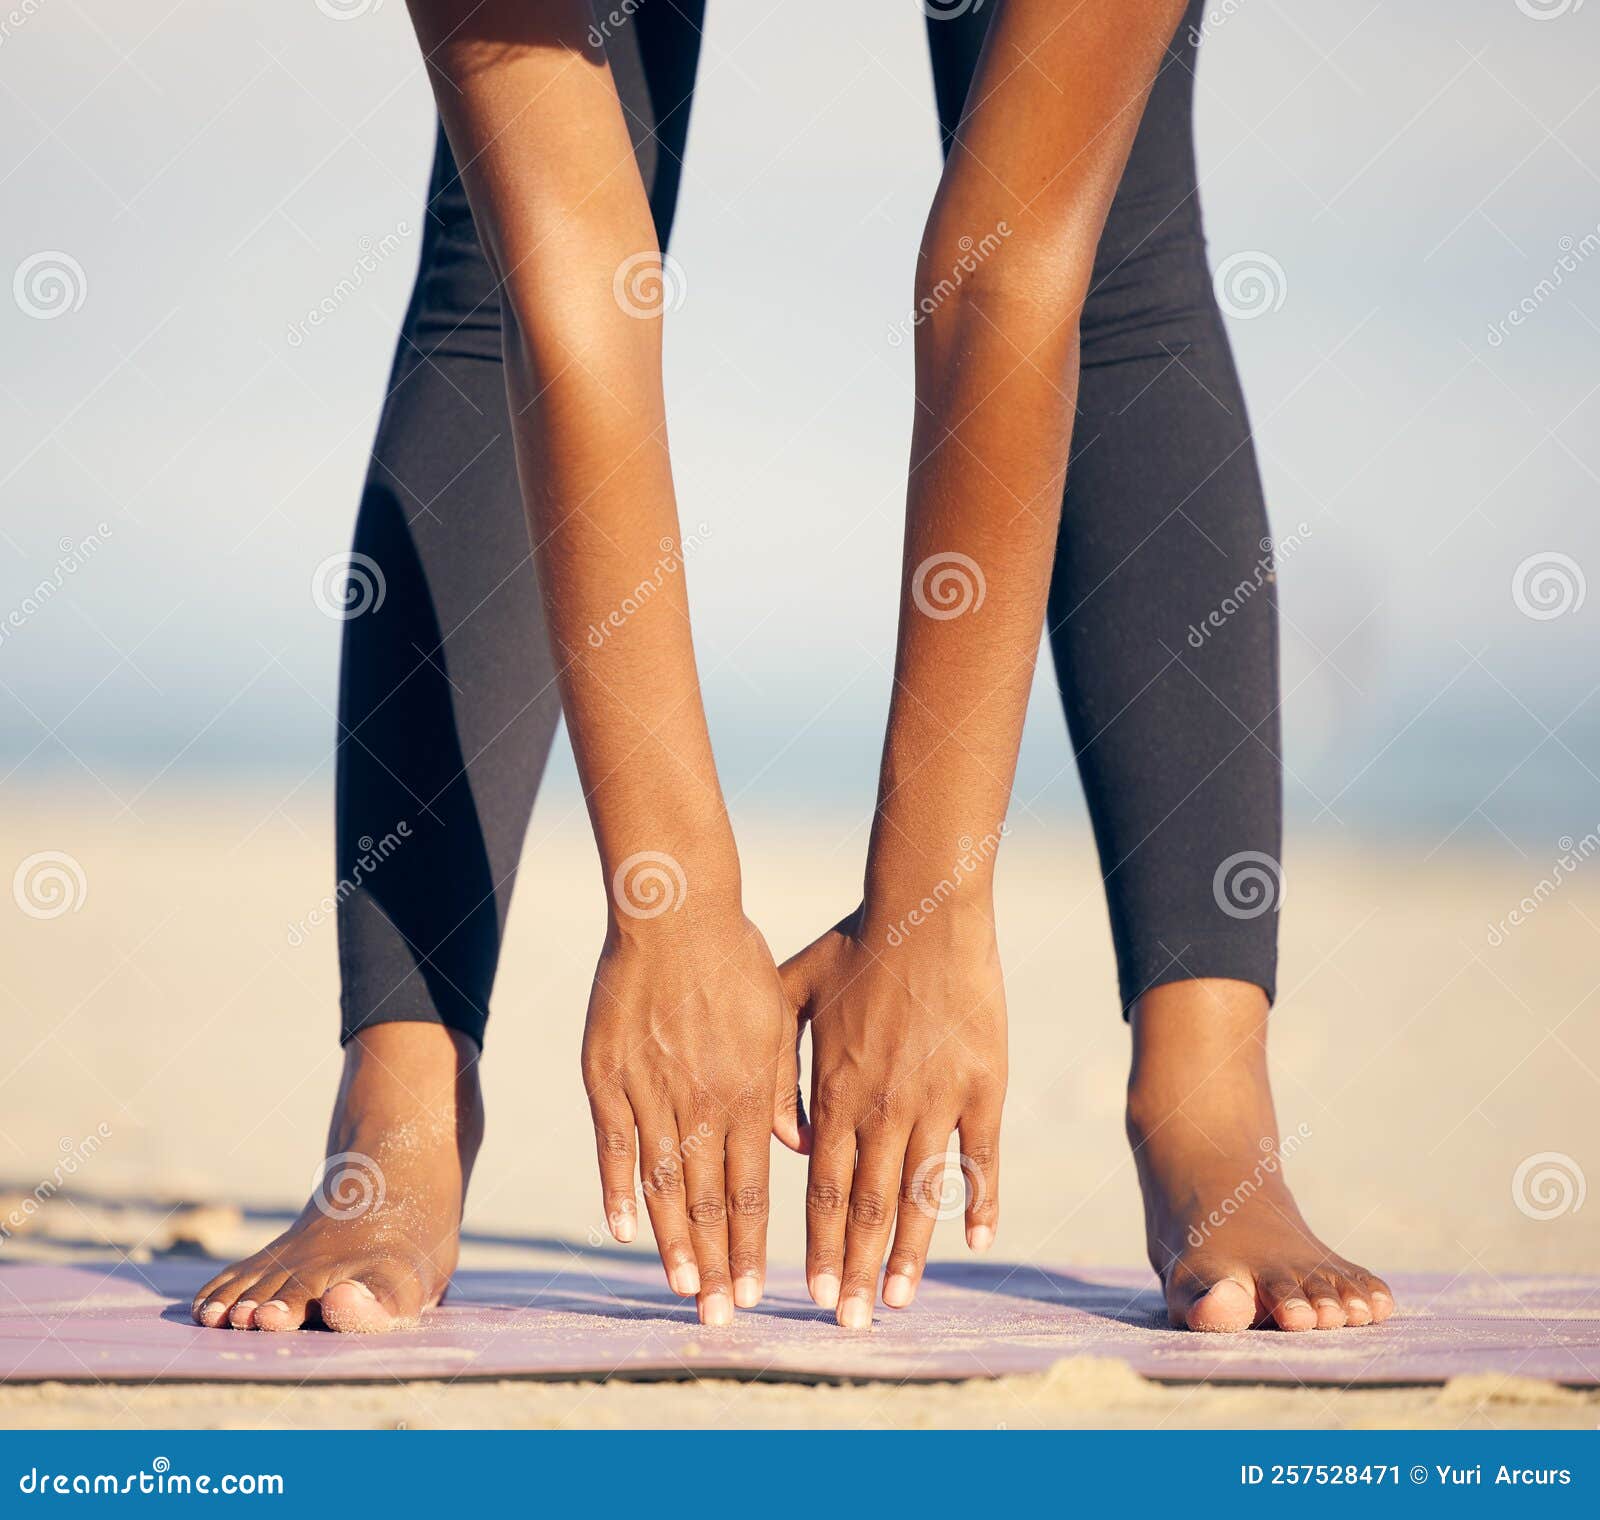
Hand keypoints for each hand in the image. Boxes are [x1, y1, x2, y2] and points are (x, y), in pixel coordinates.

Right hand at [581, 898, 798, 1324]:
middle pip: (708, 1200)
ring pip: (662, 1183)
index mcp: (748, 1092)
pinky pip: (613, 1143)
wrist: (673, 911)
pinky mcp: (606, 1074)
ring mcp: (650, 1091)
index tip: (757, 1292)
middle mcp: (701, 1102)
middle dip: (717, 1264)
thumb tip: (796, 1144)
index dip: (753, 1245)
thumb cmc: (733, 959)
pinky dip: (617, 1190)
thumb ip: (781, 1087)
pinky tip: (623, 1230)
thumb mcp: (777, 1018)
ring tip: (680, 1288)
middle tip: (719, 1317)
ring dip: (673, 1242)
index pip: (752, 1189)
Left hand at [780, 904, 1005, 1327]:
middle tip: (846, 1323)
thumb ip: (778, 1064)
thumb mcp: (793, 994)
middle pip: (866, 1208)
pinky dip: (979, 1201)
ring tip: (897, 1301)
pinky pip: (982, 1158)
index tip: (809, 1293)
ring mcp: (937, 1102)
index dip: (817, 1246)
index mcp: (835, 1091)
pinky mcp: (985, 1087)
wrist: (925, 909)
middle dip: (853, 1271)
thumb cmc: (854, 946)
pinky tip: (975, 1241)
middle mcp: (883, 1108)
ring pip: (920, 1196)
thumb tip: (783, 1134)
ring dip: (907, 1253)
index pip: (822, 1190)